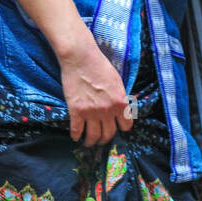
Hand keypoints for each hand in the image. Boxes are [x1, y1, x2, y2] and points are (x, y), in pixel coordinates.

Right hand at [59, 32, 131, 146]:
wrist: (81, 58)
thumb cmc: (99, 65)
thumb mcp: (117, 81)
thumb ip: (119, 97)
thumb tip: (120, 108)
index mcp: (120, 102)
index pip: (126, 126)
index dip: (121, 128)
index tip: (117, 129)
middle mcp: (107, 110)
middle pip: (109, 134)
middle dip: (105, 139)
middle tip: (101, 139)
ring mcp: (91, 112)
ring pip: (93, 136)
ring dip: (91, 142)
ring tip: (89, 142)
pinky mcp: (76, 111)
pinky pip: (77, 130)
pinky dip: (76, 136)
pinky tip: (75, 137)